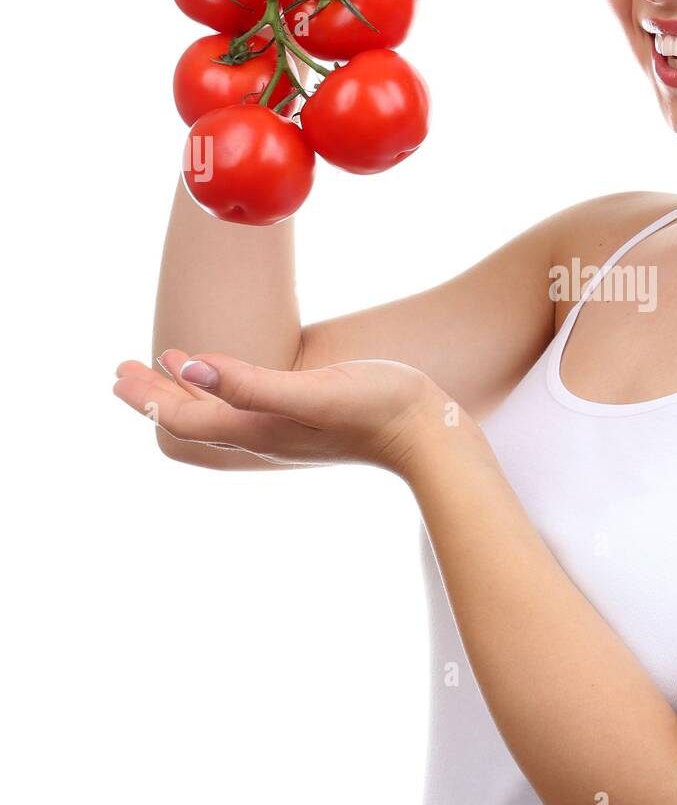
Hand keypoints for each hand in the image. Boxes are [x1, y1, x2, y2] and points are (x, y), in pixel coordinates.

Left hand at [113, 347, 446, 472]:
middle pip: (192, 423)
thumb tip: (188, 366)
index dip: (147, 396)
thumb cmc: (378, 407)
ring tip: (166, 369)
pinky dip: (219, 394)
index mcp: (257, 430)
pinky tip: (230, 377)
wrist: (429, 434)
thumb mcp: (312, 391)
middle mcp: (263, 437)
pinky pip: (244, 414)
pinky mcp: (306, 426)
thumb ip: (249, 383)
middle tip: (124, 371)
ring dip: (184, 395)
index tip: (120, 371)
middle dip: (154, 397)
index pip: (183, 419)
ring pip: (216, 420)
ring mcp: (285, 435)